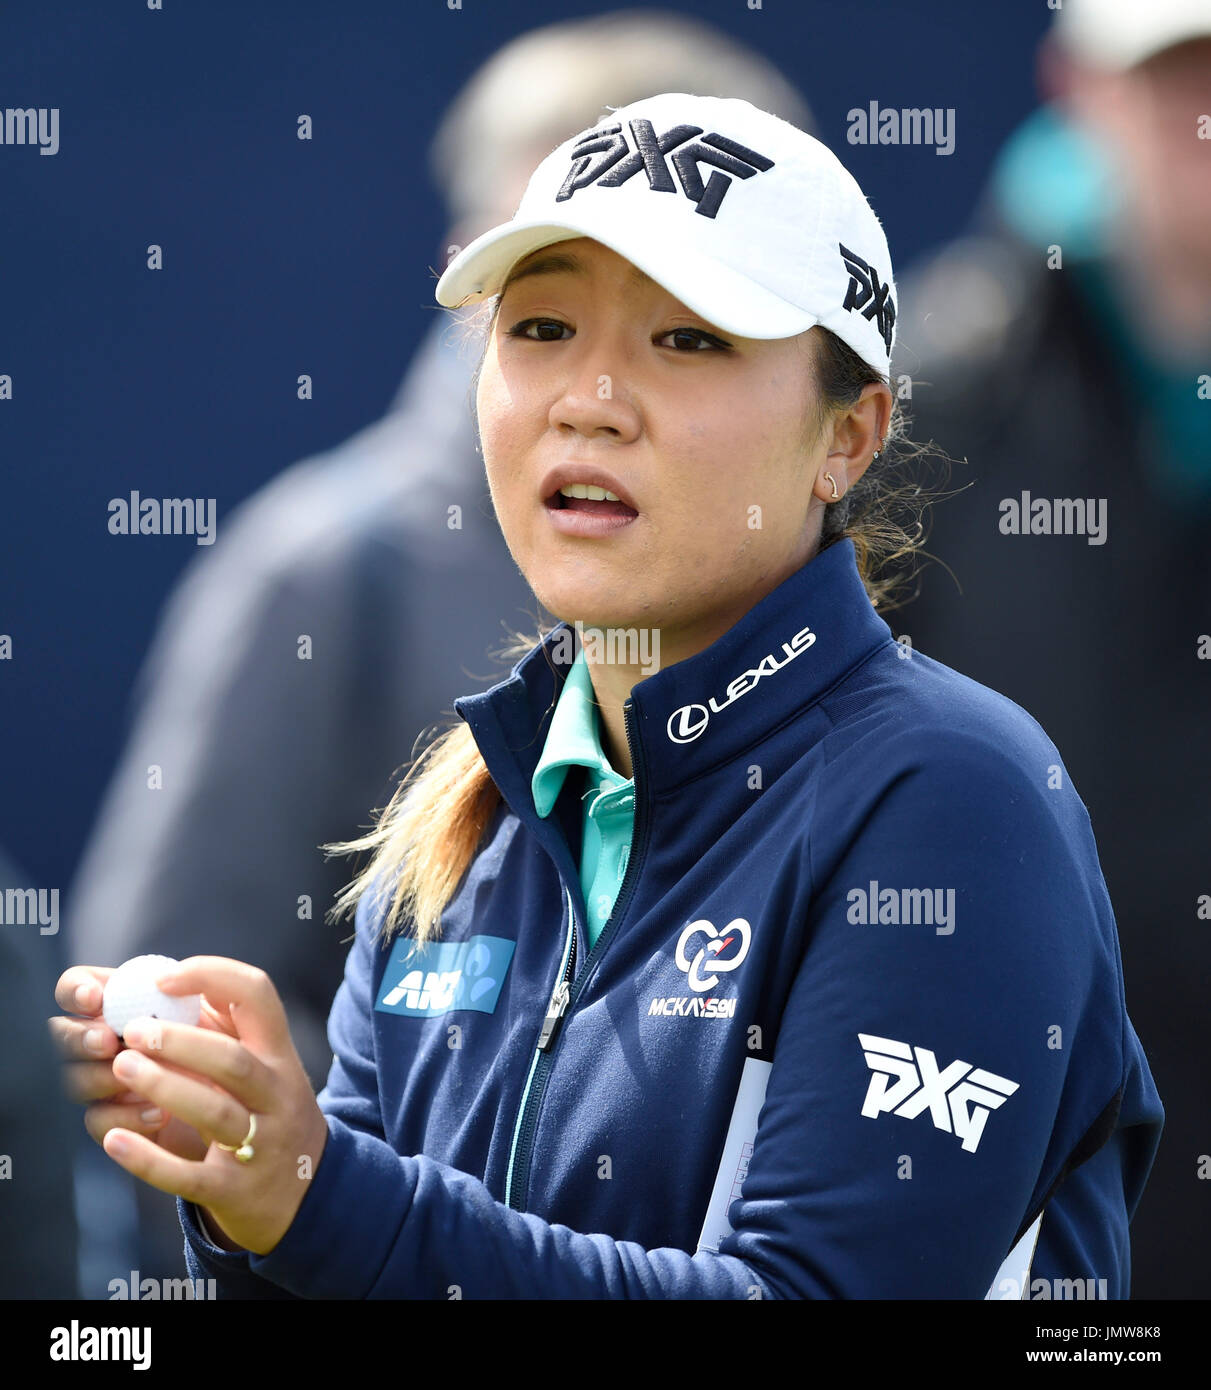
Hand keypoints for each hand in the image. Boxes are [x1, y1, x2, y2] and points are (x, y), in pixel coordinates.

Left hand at [54, 957, 328, 1254]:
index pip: (259, 997)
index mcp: (278, 1054)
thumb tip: (160, 986)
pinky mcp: (234, 1189)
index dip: (213, 978)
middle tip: (131, 1031)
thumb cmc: (267, 1111)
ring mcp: (259, 1143)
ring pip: (214, 1112)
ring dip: (165, 1087)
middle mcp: (275, 1094)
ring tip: (120, 1068)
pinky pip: (189, 1176)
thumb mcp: (265, 1065)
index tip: (163, 979)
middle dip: (180, 1041)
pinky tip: (114, 1140)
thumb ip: (226, 1028)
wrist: (307, 1190)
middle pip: (232, 1060)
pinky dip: (149, 1159)